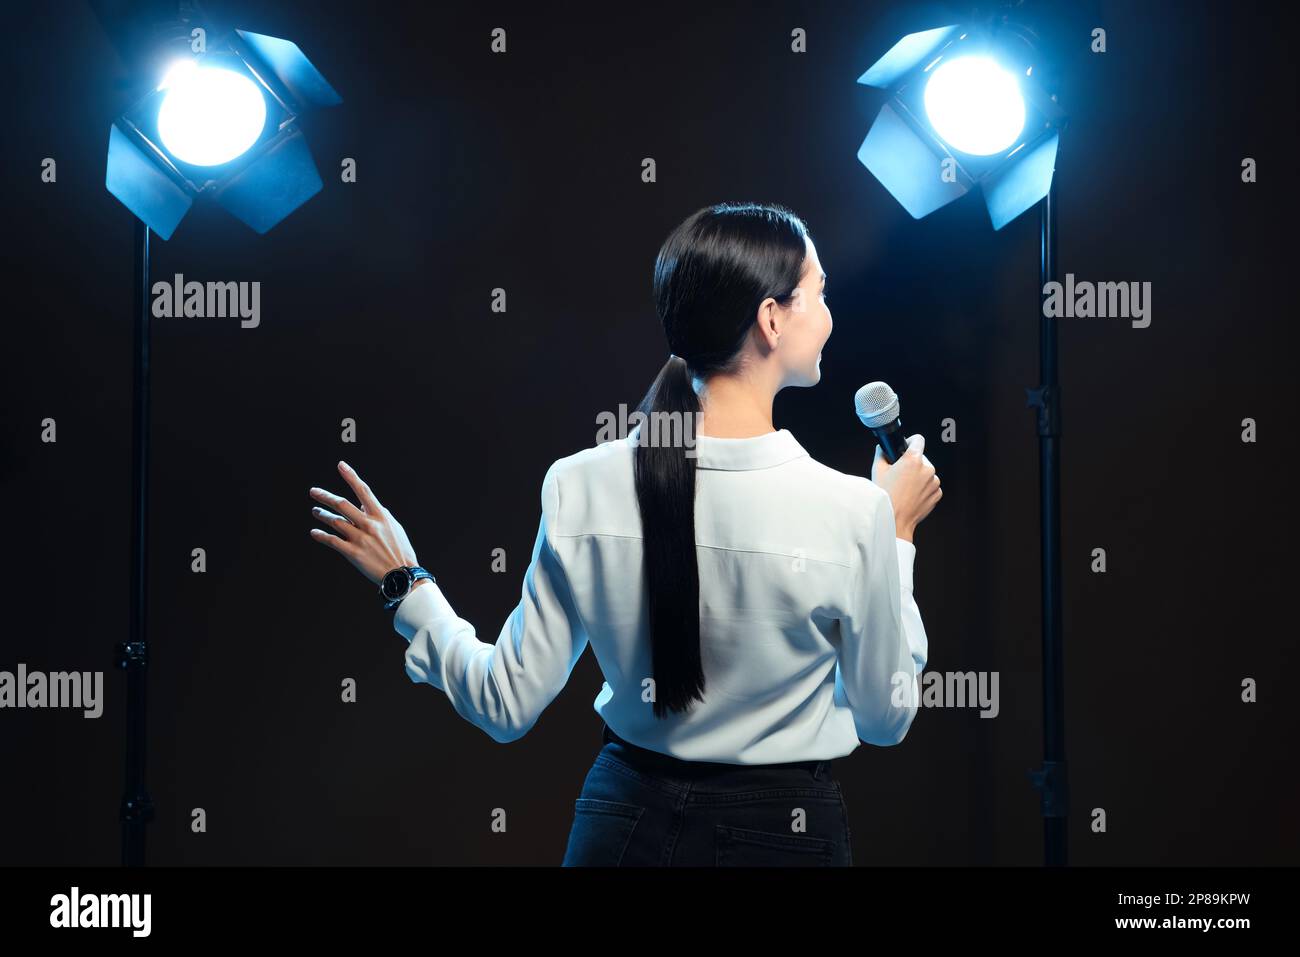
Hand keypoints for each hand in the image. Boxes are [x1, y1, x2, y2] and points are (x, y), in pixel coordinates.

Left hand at [309, 461, 419, 584]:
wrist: (402, 574)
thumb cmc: (401, 551)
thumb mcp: (395, 528)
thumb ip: (380, 514)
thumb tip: (366, 505)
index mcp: (381, 516)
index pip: (363, 491)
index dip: (351, 476)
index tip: (341, 465)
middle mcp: (369, 524)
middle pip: (342, 504)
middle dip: (325, 496)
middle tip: (314, 491)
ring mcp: (360, 538)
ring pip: (335, 522)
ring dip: (322, 515)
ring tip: (315, 511)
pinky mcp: (353, 553)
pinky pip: (332, 541)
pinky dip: (321, 535)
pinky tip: (315, 532)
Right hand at [871, 434, 941, 541]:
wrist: (895, 521)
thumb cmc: (886, 498)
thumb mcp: (877, 471)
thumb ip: (881, 454)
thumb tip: (883, 449)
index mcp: (913, 460)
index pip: (918, 439)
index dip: (910, 441)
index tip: (906, 447)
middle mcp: (927, 469)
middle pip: (921, 458)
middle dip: (912, 463)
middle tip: (900, 475)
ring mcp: (934, 482)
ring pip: (926, 473)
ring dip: (918, 477)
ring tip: (905, 488)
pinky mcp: (937, 493)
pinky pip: (930, 486)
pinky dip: (923, 488)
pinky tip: (911, 496)